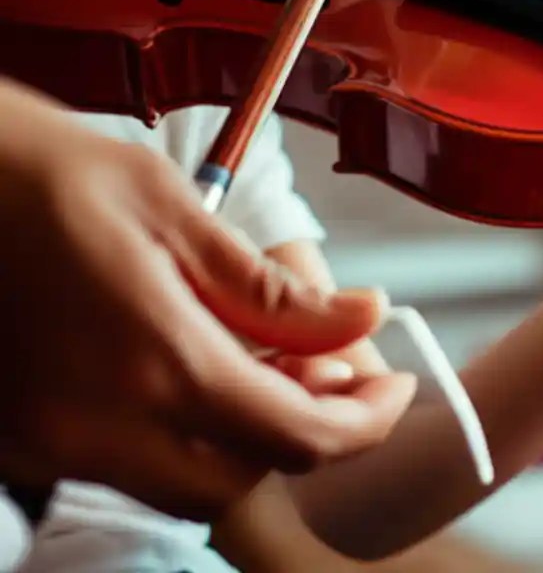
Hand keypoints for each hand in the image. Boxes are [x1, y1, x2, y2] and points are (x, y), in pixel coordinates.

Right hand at [0, 80, 416, 520]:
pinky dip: (179, 433)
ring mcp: (47, 441)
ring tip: (268, 361)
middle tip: (330, 372)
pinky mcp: (18, 435)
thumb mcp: (174, 209)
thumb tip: (362, 320)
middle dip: (302, 435)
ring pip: (180, 483)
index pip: (296, 436)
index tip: (394, 387)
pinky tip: (194, 368)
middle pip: (242, 480)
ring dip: (241, 440)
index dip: (366, 420)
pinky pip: (123, 463)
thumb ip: (275, 289)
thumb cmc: (41, 170)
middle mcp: (96, 424)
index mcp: (152, 361)